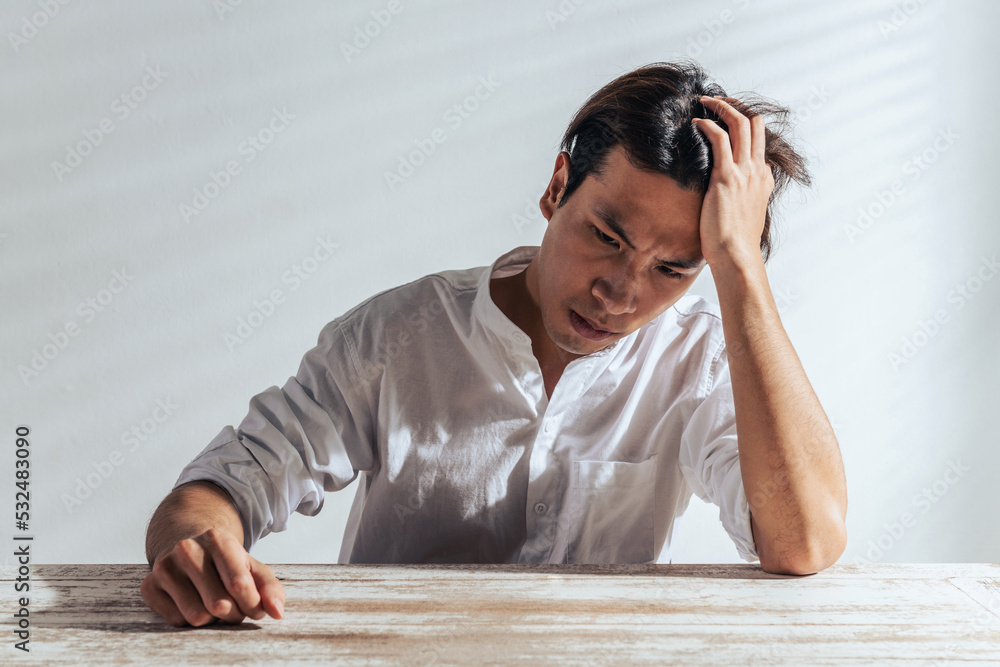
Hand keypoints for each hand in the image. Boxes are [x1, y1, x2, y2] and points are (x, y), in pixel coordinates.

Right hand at [140, 528, 284, 626]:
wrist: (186, 547)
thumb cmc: (226, 562)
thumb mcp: (252, 567)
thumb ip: (270, 589)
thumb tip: (277, 613)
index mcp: (217, 538)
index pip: (239, 584)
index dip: (252, 604)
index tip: (255, 608)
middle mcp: (187, 548)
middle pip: (219, 604)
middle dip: (234, 614)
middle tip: (235, 607)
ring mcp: (164, 566)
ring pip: (197, 616)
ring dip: (212, 620)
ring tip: (214, 605)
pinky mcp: (148, 585)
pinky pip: (176, 621)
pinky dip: (190, 620)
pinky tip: (193, 603)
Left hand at [692, 96, 774, 267]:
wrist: (736, 255)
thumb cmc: (734, 243)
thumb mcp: (743, 216)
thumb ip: (739, 200)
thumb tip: (725, 199)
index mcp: (763, 179)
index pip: (758, 142)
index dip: (742, 126)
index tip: (724, 121)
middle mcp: (757, 171)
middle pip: (755, 124)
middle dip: (737, 106)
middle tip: (718, 101)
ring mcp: (744, 172)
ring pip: (741, 124)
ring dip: (723, 107)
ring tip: (706, 101)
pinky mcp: (726, 177)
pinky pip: (719, 139)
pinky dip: (708, 124)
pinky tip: (695, 122)